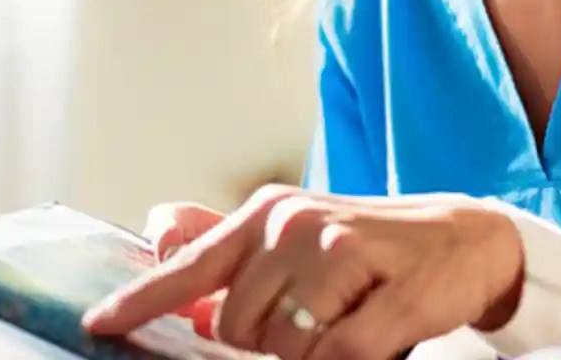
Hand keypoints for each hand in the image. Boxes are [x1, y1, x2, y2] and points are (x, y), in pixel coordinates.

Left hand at [83, 186, 525, 359]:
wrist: (462, 238)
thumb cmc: (368, 246)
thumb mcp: (295, 235)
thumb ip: (226, 242)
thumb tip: (159, 232)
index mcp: (266, 214)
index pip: (190, 265)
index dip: (141, 300)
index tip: (98, 324)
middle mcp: (294, 225)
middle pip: (235, 329)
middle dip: (266, 342)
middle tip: (314, 317)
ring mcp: (340, 253)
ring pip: (282, 349)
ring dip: (310, 352)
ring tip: (346, 318)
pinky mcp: (385, 291)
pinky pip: (336, 358)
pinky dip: (347, 359)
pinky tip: (371, 331)